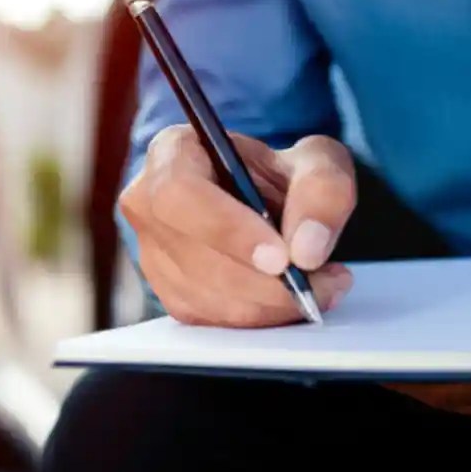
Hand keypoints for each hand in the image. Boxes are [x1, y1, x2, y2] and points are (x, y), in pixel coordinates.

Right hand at [119, 125, 356, 327]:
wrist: (269, 202)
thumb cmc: (282, 175)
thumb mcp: (317, 161)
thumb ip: (322, 191)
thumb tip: (307, 249)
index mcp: (173, 152)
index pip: (179, 193)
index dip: (226, 229)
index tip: (281, 258)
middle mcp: (148, 203)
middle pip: (192, 254)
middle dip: (262, 282)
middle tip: (320, 282)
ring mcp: (151, 253)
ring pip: (203, 295)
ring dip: (268, 304)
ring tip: (319, 286)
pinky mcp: (169, 293)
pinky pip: (210, 319)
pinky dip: (258, 318)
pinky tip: (290, 300)